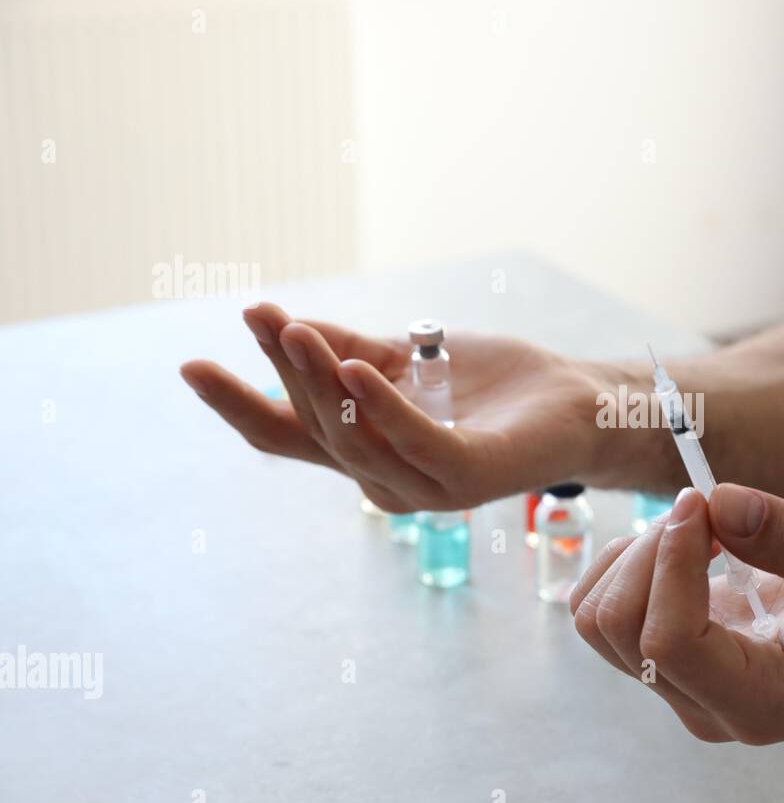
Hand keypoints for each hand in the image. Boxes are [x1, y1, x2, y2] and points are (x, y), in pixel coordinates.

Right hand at [180, 302, 615, 510]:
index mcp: (365, 452)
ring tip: (295, 328)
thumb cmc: (490, 384)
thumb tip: (282, 324)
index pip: (288, 433)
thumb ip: (348, 348)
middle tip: (258, 317)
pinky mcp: (467, 476)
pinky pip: (415, 440)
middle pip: (316, 428)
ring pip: (356, 434)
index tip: (191, 363)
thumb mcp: (407, 358)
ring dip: (322, 378)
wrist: (572, 403)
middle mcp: (385, 479)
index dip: (239, 403)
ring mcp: (425, 485)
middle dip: (282, 372)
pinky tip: (359, 366)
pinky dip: (384, 404)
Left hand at [570, 484, 783, 743]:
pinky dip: (624, 562)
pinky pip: (600, 610)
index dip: (671, 562)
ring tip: (696, 526)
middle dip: (651, 550)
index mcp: (761, 705)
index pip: (669, 644)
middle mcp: (707, 708)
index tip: (702, 502)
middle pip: (620, 628)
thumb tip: (720, 500)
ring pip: (598, 618)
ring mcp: (679, 688)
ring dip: (633, 554)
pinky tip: (680, 545)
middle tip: (705, 505)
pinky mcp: (663, 661)